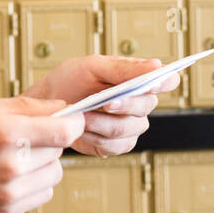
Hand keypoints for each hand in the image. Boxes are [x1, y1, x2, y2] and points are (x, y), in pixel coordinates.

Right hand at [0, 95, 85, 212]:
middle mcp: (10, 166)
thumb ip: (24, 107)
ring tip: (15, 156)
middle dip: (50, 139)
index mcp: (4, 133)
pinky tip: (9, 174)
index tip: (68, 119)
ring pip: (54, 175)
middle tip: (25, 135)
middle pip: (60, 151)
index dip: (71, 121)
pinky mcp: (4, 212)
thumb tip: (59, 107)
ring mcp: (8, 193)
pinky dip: (33, 184)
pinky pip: (40, 195)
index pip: (64, 130)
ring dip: (44, 164)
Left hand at [21, 55, 177, 158]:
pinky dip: (96, 138)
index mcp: (138, 80)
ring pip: (129, 129)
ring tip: (83, 115)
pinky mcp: (116, 146)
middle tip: (104, 102)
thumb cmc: (70, 82)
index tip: (151, 83)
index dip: (164, 82)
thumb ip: (124, 68)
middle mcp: (139, 104)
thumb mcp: (92, 67)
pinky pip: (116, 146)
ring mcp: (130, 127)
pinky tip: (83, 130)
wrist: (47, 107)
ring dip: (103, 123)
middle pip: (146, 106)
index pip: (166, 80)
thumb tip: (156, 65)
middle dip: (124, 105)